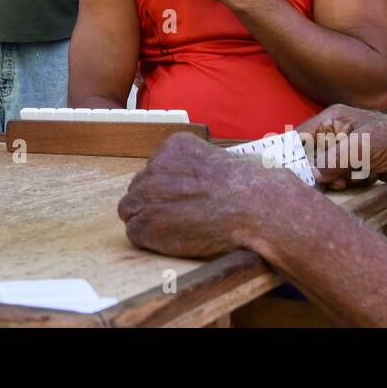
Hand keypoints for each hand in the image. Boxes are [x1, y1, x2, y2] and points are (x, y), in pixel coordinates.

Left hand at [118, 133, 305, 258]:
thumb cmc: (251, 187)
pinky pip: (135, 231)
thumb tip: (197, 178)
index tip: (185, 198)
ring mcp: (147, 193)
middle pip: (140, 187)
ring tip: (176, 229)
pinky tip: (174, 240)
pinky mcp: (145, 222)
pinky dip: (150, 239)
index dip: (168, 188)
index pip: (155, 168)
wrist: (254, 208)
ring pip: (131, 208)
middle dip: (155, 202)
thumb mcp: (223, 158)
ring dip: (148, 220)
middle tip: (179, 216)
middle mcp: (155, 165)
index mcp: (174, 146)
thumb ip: (198, 165)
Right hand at [296, 104, 386, 190]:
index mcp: (334, 118)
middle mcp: (338, 131)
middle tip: (336, 178)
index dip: (293, 154)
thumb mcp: (360, 149)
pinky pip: (342, 176)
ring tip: (355, 178)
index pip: (301, 135)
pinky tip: (366, 179)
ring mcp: (348, 148)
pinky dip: (351, 181)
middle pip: (313, 155)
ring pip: (328, 169)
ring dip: (338, 178)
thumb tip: (310, 176)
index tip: (287, 173)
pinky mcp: (358, 163)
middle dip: (323, 170)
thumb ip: (331, 161)